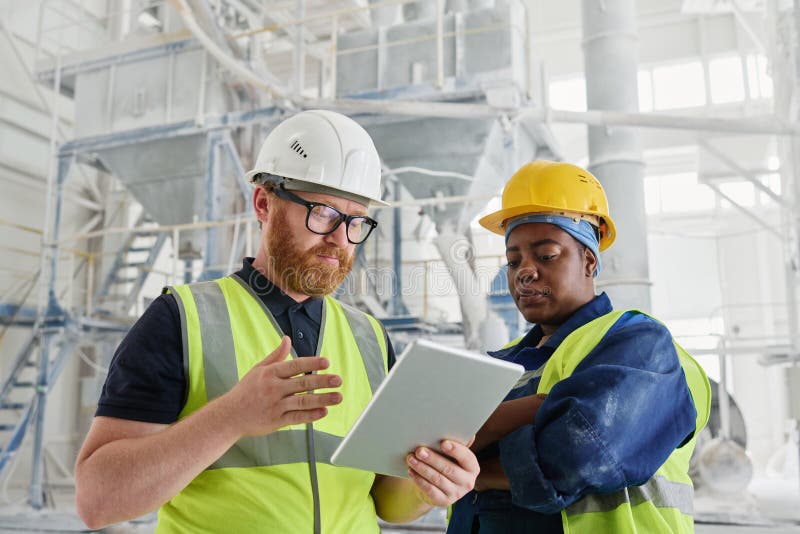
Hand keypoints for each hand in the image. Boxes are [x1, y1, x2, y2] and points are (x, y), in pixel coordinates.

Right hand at [221, 336, 342, 436]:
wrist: (229, 415)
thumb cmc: (246, 390)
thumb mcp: (258, 369)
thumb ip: (275, 355)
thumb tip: (287, 339)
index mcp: (270, 373)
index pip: (295, 366)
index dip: (312, 364)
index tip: (327, 362)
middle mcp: (273, 388)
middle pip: (302, 384)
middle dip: (322, 381)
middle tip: (338, 379)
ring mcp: (275, 405)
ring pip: (303, 402)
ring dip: (322, 399)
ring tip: (338, 397)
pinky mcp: (276, 421)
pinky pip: (297, 418)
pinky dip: (311, 416)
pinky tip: (324, 412)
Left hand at [405, 439, 478, 506]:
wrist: (436, 486)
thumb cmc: (444, 463)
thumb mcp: (451, 455)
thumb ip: (456, 445)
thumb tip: (468, 435)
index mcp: (472, 467)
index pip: (466, 458)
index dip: (456, 450)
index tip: (443, 443)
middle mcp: (468, 482)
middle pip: (449, 468)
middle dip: (433, 458)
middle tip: (419, 450)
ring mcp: (456, 494)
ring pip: (437, 479)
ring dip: (422, 468)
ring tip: (411, 459)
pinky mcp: (444, 501)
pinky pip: (430, 490)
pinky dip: (419, 480)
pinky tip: (411, 471)